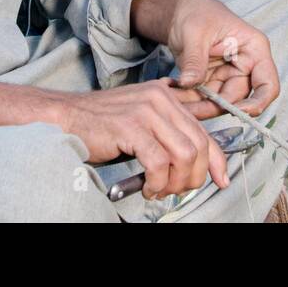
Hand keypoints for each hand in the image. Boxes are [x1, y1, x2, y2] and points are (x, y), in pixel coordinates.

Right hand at [54, 80, 229, 199]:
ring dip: (175, 182)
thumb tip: (192, 161)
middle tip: (177, 190)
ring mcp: (146, 111)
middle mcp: (160, 99)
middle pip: (199, 145)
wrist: (65, 117)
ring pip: (184, 155)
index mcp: (166, 96)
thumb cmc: (101, 124)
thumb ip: (167, 133)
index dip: (217, 159)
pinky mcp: (131, 127)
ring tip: (160, 190)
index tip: (221, 179)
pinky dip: (157, 182)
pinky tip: (147, 187)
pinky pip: (159, 163)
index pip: (203, 130)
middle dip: (194, 176)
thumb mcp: (141, 121)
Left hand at [164, 0, 281, 120]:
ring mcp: (227, 76)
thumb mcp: (195, 32)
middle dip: (212, 107)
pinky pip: (202, 99)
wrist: (180, 10)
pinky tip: (170, 92)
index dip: (258, 103)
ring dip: (195, 107)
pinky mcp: (210, 82)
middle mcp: (245, 66)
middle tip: (186, 111)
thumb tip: (189, 84)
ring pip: (217, 103)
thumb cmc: (197, 11)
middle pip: (237, 98)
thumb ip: (195, 60)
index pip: (267, 84)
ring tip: (171, 101)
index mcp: (253, 50)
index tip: (237, 112)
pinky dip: (186, 100)